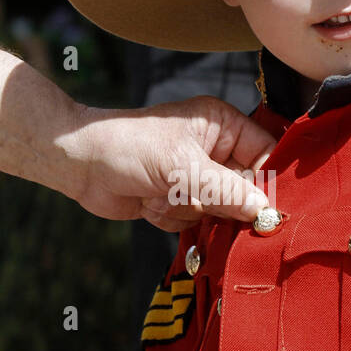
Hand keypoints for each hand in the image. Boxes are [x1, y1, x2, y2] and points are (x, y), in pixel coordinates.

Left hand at [65, 96, 274, 230]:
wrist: (80, 165)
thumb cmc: (128, 147)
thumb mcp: (180, 166)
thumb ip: (226, 190)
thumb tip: (264, 211)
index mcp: (223, 126)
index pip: (267, 154)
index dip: (270, 182)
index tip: (269, 209)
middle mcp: (215, 152)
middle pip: (247, 191)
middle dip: (218, 201)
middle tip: (194, 198)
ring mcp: (197, 179)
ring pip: (219, 213)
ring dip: (187, 210)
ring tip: (160, 192)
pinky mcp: (180, 201)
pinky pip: (194, 223)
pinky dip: (171, 218)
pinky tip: (149, 202)